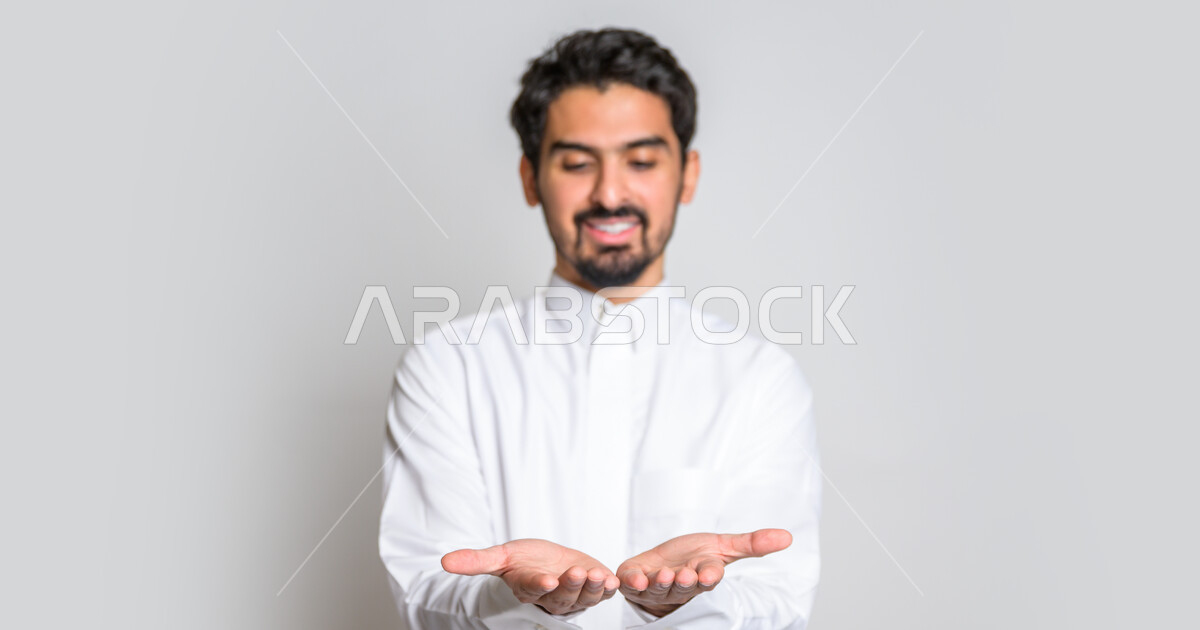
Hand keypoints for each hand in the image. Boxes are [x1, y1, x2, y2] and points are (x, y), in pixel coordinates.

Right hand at [442, 538, 620, 615]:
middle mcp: (551, 597)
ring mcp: (574, 595)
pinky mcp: (592, 588)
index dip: (539, 586)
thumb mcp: (500, 556)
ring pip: (584, 596)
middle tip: (574, 573)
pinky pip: (602, 592)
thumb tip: (444, 561)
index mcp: (527, 588)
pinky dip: (608, 587)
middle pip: (562, 596)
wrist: (548, 562)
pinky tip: (613, 579)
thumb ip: (476, 561)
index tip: (546, 580)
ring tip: (597, 574)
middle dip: (569, 585)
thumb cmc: (524, 560)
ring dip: (591, 587)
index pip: (532, 589)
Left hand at [617, 528, 792, 617]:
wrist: (660, 563)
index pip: (709, 577)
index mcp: (703, 575)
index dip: (709, 576)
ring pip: (659, 587)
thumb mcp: (722, 545)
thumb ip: (752, 543)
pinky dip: (631, 583)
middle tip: (688, 575)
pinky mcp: (634, 581)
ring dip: (662, 581)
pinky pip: (631, 585)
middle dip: (686, 582)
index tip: (710, 574)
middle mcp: (680, 585)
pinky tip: (633, 579)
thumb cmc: (692, 556)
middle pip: (684, 586)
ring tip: (666, 574)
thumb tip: (787, 536)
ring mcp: (656, 586)